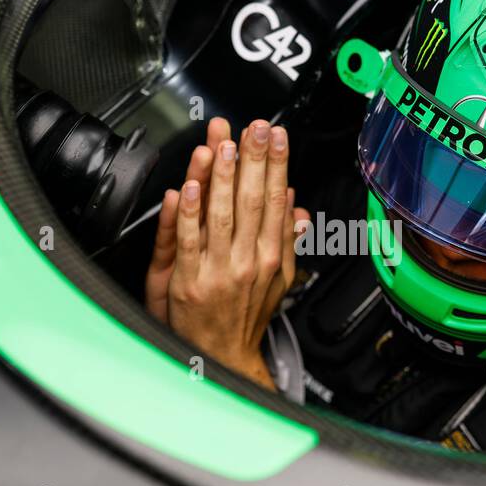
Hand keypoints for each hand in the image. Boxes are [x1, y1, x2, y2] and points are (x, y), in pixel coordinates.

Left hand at [145, 117, 308, 389]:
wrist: (223, 358)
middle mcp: (250, 261)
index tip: (276, 137)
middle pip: (254, 200)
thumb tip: (295, 208)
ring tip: (225, 145)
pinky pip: (191, 240)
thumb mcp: (279, 281)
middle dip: (254, 159)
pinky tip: (191, 187)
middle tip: (254, 128)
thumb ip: (286, 241)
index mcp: (272, 257)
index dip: (277, 165)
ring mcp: (220, 270)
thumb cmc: (246, 318)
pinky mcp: (190, 281)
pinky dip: (191, 213)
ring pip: (223, 214)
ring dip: (224, 176)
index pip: (277, 201)